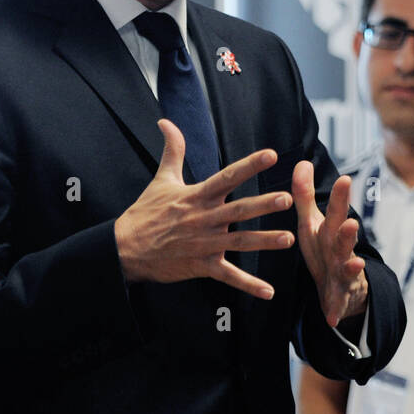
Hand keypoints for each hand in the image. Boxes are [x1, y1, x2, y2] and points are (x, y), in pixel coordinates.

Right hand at [114, 119, 294, 298]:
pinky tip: (268, 292)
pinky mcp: (202, 265)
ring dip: (264, 241)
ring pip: (239, 242)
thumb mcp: (161, 179)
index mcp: (198, 196)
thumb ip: (173, 150)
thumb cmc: (146, 212)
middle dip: (263, 205)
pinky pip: (228, 276)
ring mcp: (204, 243)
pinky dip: (248, 285)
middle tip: (287, 200)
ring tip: (288, 240)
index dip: (249, 165)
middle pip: (238, 210)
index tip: (272, 155)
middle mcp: (204, 218)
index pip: (228, 177)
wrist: (124, 248)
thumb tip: (166, 121)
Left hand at [292, 161, 367, 326]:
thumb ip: (305, 195)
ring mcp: (343, 274)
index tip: (345, 179)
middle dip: (348, 231)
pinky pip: (336, 304)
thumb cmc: (325, 250)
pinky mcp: (339, 296)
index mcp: (330, 231)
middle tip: (351, 221)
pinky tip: (331, 318)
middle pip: (344, 239)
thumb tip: (302, 162)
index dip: (340, 197)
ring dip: (351, 265)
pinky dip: (335, 310)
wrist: (343, 289)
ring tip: (355, 262)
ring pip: (347, 268)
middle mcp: (340, 250)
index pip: (336, 211)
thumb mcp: (312, 224)